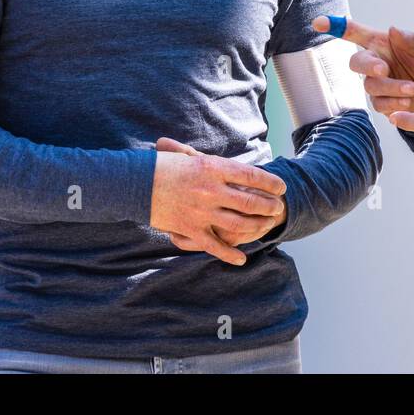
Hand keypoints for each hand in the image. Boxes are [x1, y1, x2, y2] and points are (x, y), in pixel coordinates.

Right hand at [148, 137, 286, 265]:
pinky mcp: (190, 230)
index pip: (251, 175)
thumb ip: (207, 159)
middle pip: (250, 200)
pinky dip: (230, 254)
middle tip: (278, 207)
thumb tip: (222, 162)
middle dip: (269, 205)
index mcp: (212, 168)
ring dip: (258, 225)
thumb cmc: (160, 166)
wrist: (132, 183)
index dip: (270, 182)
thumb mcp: (186, 156)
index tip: (280, 186)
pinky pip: (215, 246)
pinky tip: (242, 258)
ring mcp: (201, 212)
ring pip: (239, 222)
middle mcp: (211, 190)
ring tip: (268, 224)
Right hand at [311, 15, 413, 120]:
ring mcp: (378, 84)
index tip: (318, 23)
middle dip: (368, 65)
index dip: (335, 27)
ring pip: (370, 86)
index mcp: (382, 44)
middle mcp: (375, 62)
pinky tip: (408, 102)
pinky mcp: (384, 103)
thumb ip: (412, 39)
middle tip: (384, 69)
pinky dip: (394, 103)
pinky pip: (380, 105)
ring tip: (411, 89)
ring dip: (390, 87)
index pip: (354, 33)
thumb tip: (393, 29)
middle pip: (356, 62)